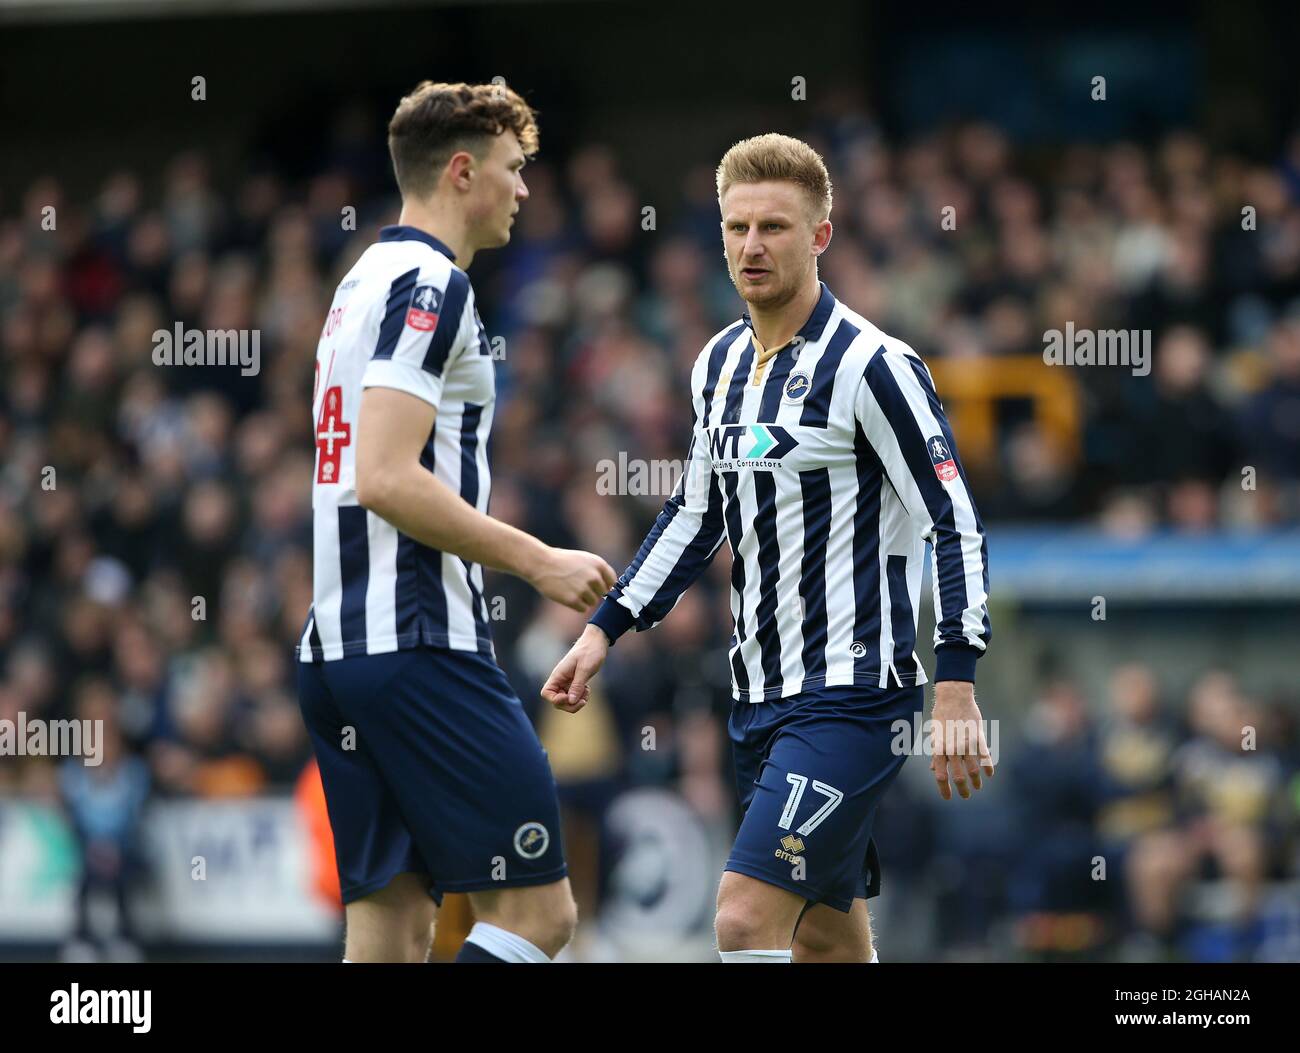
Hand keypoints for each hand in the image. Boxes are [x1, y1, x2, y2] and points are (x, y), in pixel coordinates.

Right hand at [527, 547, 617, 612]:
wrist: (541, 564)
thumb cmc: (562, 561)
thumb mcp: (584, 559)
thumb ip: (597, 571)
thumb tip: (609, 587)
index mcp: (598, 564)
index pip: (611, 581)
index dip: (604, 585)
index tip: (595, 586)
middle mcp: (594, 577)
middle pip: (602, 593)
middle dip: (592, 592)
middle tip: (577, 586)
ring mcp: (584, 589)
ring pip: (592, 602)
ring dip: (583, 599)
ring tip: (570, 589)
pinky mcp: (574, 600)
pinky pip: (582, 608)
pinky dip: (575, 605)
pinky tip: (566, 595)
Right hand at [541, 624, 609, 712]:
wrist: (597, 641)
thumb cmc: (590, 651)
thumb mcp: (585, 669)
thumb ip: (577, 685)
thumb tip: (571, 701)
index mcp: (558, 674)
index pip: (546, 693)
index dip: (555, 700)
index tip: (569, 697)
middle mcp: (560, 679)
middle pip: (556, 701)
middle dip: (569, 705)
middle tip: (583, 701)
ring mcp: (567, 682)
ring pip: (566, 700)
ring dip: (576, 702)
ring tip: (587, 693)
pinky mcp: (574, 682)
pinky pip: (573, 696)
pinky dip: (580, 697)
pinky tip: (587, 690)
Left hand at [928, 680, 993, 800]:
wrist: (954, 697)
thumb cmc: (941, 715)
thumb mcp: (935, 734)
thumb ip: (936, 752)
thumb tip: (933, 769)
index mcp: (939, 749)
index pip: (941, 776)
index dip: (944, 789)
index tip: (948, 798)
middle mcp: (952, 749)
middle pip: (958, 777)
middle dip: (962, 790)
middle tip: (965, 795)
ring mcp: (966, 744)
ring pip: (974, 770)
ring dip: (976, 781)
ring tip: (977, 786)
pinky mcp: (978, 738)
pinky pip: (985, 757)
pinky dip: (988, 768)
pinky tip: (989, 774)